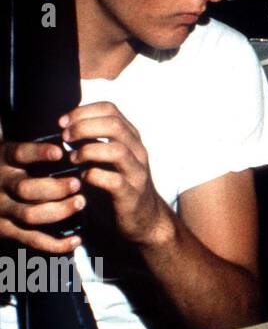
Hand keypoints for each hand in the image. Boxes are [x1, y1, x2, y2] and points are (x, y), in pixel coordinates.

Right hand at [0, 139, 84, 253]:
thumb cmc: (13, 169)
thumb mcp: (17, 154)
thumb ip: (38, 149)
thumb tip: (73, 136)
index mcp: (5, 160)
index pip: (19, 154)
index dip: (38, 153)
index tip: (60, 152)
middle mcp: (1, 184)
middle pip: (25, 188)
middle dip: (54, 188)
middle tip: (77, 183)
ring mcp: (2, 209)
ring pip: (29, 214)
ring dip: (58, 210)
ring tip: (80, 203)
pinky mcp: (6, 230)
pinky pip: (31, 239)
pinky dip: (54, 244)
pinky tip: (76, 240)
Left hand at [61, 102, 171, 245]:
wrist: (144, 219)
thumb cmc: (119, 185)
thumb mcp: (108, 158)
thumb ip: (93, 141)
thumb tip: (63, 126)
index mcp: (130, 138)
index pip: (111, 110)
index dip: (83, 111)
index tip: (62, 122)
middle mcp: (137, 152)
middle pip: (114, 125)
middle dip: (83, 127)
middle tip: (64, 137)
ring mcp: (137, 173)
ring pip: (117, 150)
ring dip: (88, 151)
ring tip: (72, 158)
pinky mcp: (131, 195)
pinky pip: (114, 181)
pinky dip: (93, 176)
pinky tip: (82, 178)